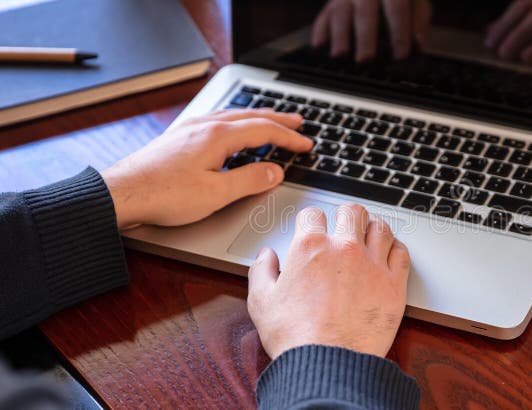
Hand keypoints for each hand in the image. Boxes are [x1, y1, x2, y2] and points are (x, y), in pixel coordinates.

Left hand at [101, 109, 312, 229]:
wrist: (121, 194)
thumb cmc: (164, 195)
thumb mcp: (216, 194)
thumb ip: (249, 180)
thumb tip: (275, 172)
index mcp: (218, 136)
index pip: (264, 130)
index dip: (289, 137)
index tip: (306, 144)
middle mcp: (204, 126)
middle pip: (250, 116)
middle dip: (277, 118)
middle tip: (298, 120)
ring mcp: (189, 129)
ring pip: (232, 116)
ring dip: (256, 118)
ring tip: (270, 121)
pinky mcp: (177, 138)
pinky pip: (215, 121)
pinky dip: (235, 122)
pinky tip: (231, 129)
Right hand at [247, 204, 410, 357]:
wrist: (328, 365)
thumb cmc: (296, 337)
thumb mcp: (261, 302)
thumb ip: (261, 271)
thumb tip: (266, 256)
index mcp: (310, 247)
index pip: (313, 214)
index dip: (311, 221)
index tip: (313, 229)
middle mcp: (345, 249)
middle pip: (352, 212)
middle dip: (346, 216)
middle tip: (345, 226)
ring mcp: (373, 265)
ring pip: (380, 227)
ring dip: (373, 229)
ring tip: (369, 237)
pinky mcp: (394, 285)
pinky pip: (402, 253)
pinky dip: (395, 250)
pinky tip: (389, 255)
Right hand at [311, 0, 431, 61]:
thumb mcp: (415, 1)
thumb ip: (419, 20)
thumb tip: (418, 44)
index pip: (396, 8)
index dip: (399, 32)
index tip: (401, 56)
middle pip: (365, 11)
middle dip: (365, 36)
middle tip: (365, 59)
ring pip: (340, 12)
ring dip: (339, 35)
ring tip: (340, 55)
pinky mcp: (331, 3)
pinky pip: (323, 15)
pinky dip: (320, 30)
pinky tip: (318, 46)